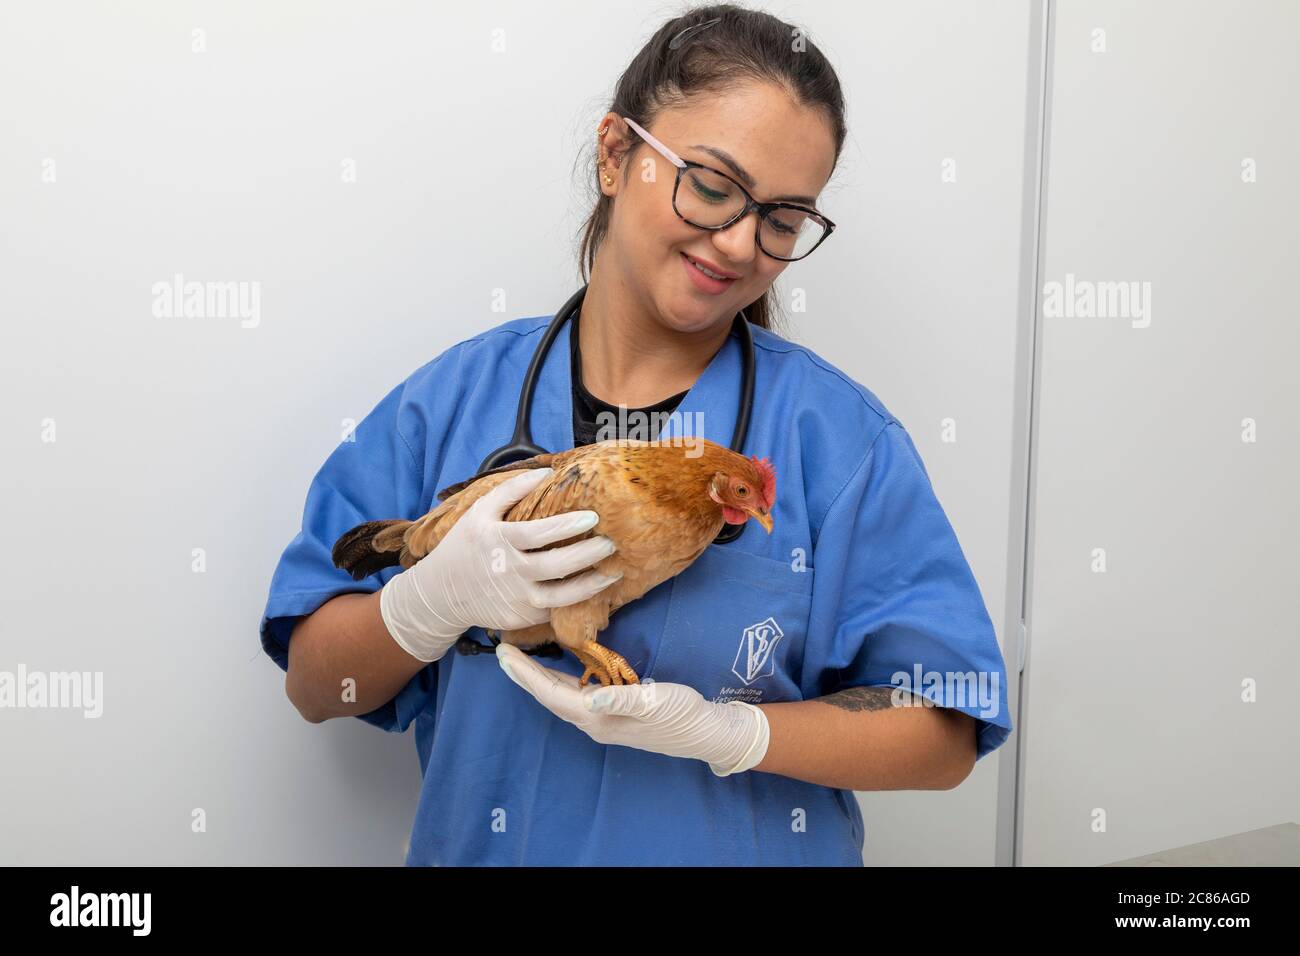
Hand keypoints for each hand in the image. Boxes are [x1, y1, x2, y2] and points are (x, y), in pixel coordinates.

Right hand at [380, 468, 622, 662]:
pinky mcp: (519, 618)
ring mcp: (515, 598)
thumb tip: (545, 472)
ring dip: (590, 586)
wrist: (441, 592)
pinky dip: (574, 602)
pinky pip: (552, 610)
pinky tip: (592, 589)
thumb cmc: (466, 545)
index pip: (539, 533)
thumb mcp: (480, 511)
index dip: (568, 525)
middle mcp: (509, 571)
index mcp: (499, 540)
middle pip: (555, 566)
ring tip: (614, 574)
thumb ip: (511, 489)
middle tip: (611, 543)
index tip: (593, 516)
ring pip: (560, 597)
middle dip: (587, 555)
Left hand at [495, 643, 769, 775]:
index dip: (524, 673)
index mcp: (597, 718)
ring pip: (559, 697)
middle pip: (548, 696)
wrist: (704, 733)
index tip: (503, 654)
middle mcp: (593, 722)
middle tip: (501, 652)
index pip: (550, 693)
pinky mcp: (612, 714)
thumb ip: (621, 700)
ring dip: (538, 679)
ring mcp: (602, 720)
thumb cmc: (681, 715)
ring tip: (520, 661)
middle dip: (523, 675)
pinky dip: (559, 682)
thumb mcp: (654, 702)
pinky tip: (558, 674)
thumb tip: (592, 697)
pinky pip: (575, 696)